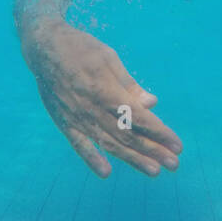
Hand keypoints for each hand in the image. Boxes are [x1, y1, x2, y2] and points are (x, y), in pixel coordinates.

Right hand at [22, 21, 182, 176]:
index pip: (140, 118)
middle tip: (174, 164)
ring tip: (154, 170)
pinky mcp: (64, 122)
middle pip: (128, 135)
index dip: (160, 133)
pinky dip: (92, 159)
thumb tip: (152, 103)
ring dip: (133, 159)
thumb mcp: (110, 59)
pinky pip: (79, 144)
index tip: (177, 144)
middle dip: (153, 150)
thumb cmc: (82, 49)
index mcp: (107, 91)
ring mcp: (78, 118)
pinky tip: (105, 172)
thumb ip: (130, 84)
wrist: (44, 48)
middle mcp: (93, 108)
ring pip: (109, 144)